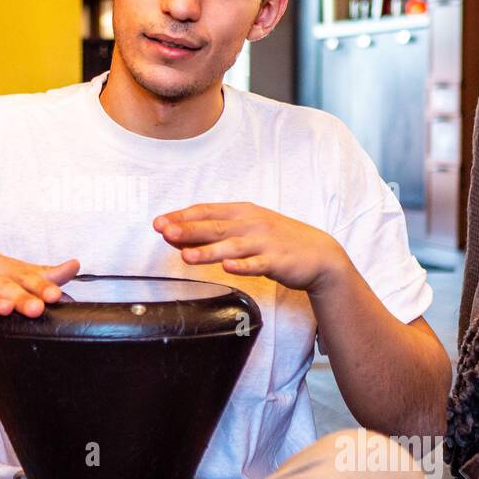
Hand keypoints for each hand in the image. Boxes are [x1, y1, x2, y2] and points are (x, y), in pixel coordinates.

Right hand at [0, 235, 80, 317]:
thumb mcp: (5, 265)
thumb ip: (40, 272)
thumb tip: (74, 267)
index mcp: (3, 269)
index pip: (26, 277)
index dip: (42, 287)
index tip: (58, 296)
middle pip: (6, 287)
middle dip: (22, 297)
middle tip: (38, 307)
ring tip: (4, 308)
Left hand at [152, 202, 345, 292]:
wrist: (319, 254)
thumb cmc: (276, 240)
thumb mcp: (247, 229)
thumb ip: (215, 232)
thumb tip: (177, 236)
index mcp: (242, 212)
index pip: (206, 211)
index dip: (182, 216)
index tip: (159, 223)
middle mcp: (251, 224)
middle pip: (215, 226)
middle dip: (188, 229)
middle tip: (164, 231)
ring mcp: (265, 242)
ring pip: (232, 246)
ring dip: (208, 251)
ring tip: (187, 256)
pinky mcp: (277, 261)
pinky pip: (257, 264)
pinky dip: (242, 266)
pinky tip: (228, 268)